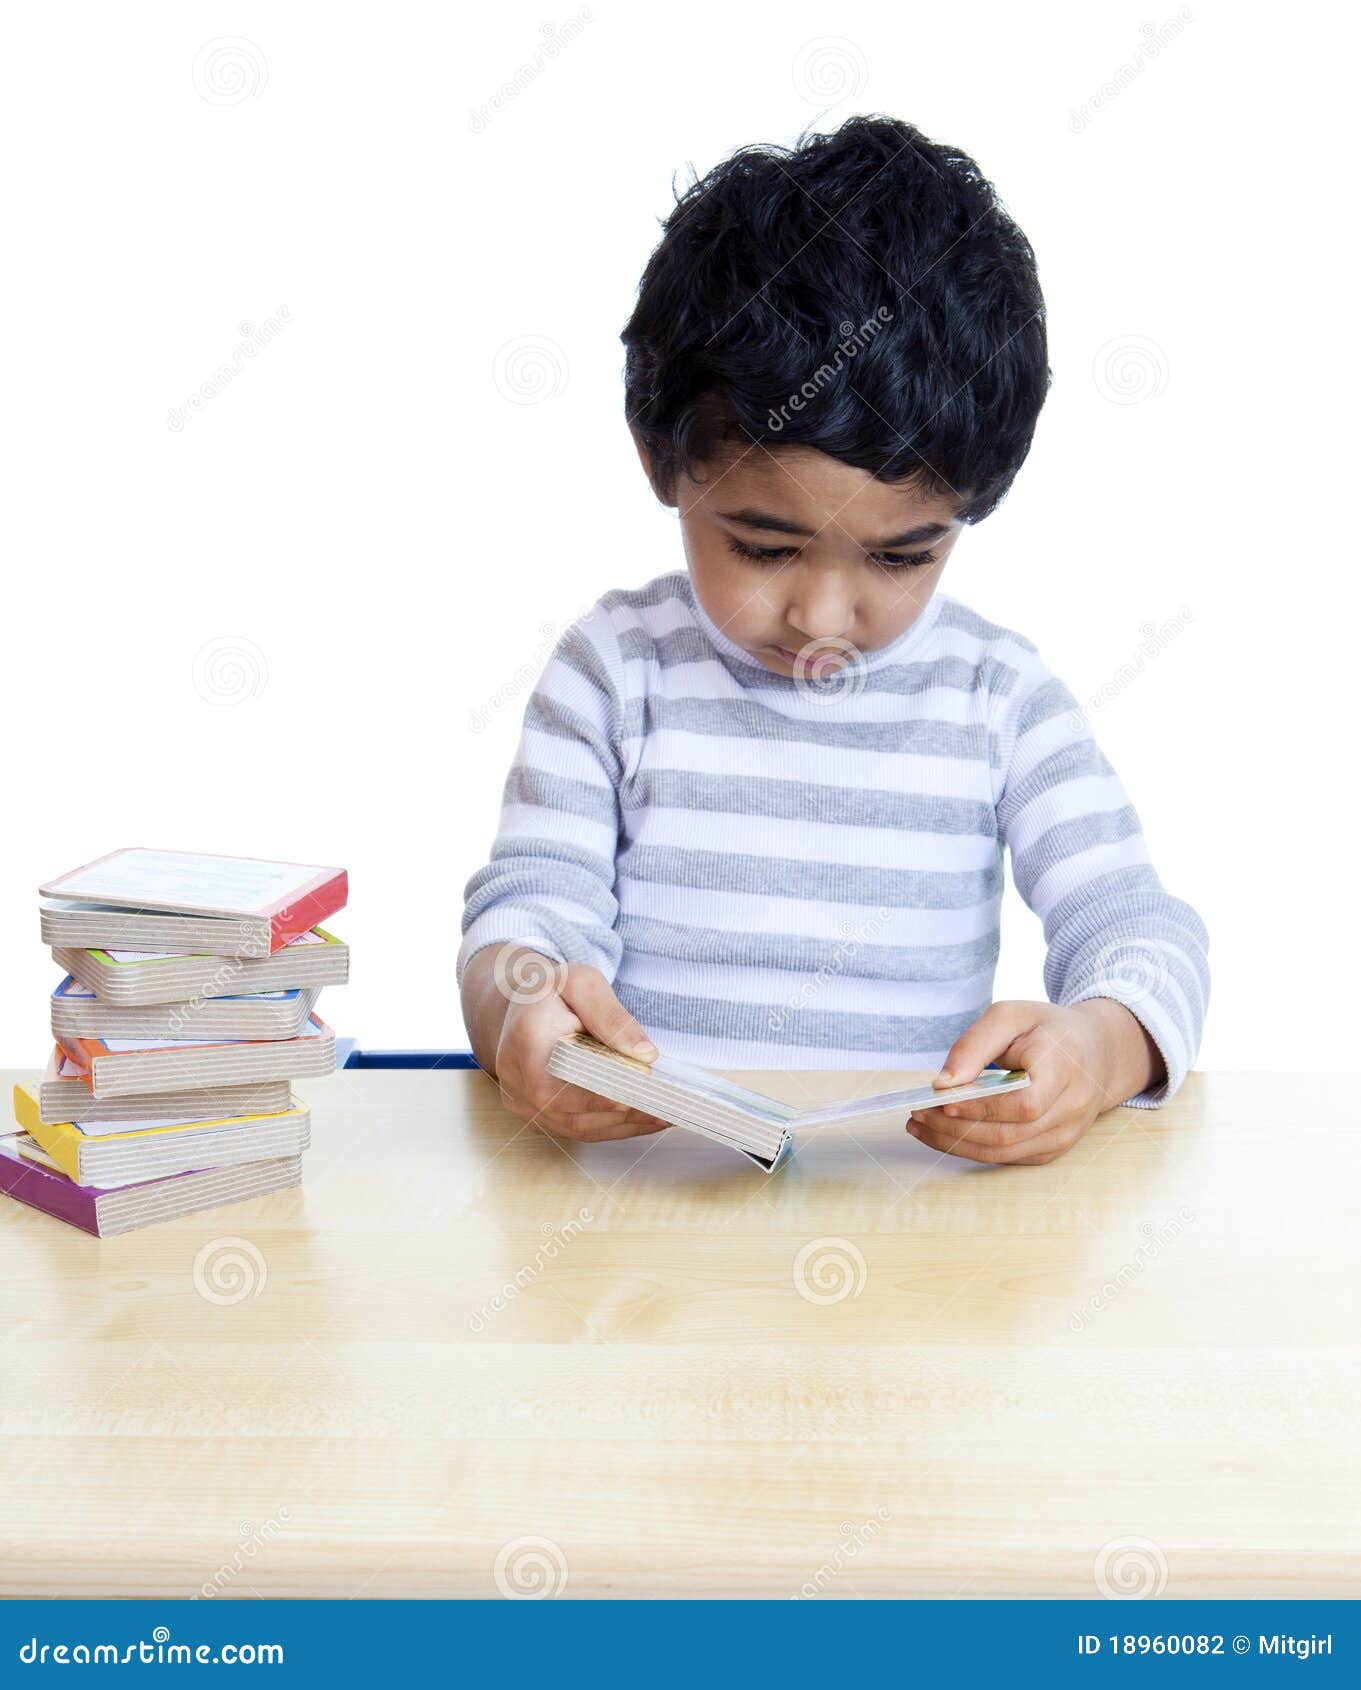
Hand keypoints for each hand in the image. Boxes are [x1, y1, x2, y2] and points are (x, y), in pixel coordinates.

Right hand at [490, 949, 669, 1142]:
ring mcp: (523, 1103)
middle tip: (668, 1109)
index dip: (604, 1094)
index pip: (566, 1082)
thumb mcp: (583, 984)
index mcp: (527, 1042)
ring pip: (578, 1127)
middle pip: (575, 1112)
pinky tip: (642, 1119)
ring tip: (664, 1115)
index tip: (643, 1094)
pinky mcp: (535, 1115)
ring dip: (624, 1125)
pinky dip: (611, 1127)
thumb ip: (612, 1017)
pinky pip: (576, 1128)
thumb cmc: (552, 991)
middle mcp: (517, 1080)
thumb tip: (645, 1055)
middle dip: (625, 1113)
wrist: (518, 1005)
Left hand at [905, 997, 1163, 1164]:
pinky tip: (942, 1134)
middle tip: (916, 1114)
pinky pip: (1007, 1156)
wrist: (1098, 1053)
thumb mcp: (1012, 1015)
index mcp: (1065, 1068)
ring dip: (956, 1143)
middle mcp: (1072, 1108)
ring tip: (919, 1126)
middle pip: (1009, 1133)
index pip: (1023, 1103)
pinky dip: (970, 1148)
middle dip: (955, 1128)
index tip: (939, 1100)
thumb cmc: (1048, 1030)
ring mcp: (1066, 1134)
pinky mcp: (1054, 1149)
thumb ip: (976, 1044)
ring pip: (1004, 1151)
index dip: (980, 1108)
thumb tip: (943, 1082)